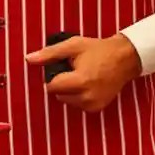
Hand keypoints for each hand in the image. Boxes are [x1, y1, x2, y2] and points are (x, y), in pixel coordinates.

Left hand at [26, 34, 142, 111]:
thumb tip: (28, 59)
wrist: (125, 58)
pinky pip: (78, 104)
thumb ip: (49, 54)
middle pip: (58, 94)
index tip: (63, 68)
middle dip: (61, 84)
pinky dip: (78, 96)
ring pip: (67, 100)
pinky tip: (88, 85)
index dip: (53, 77)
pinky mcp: (97, 108)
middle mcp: (87, 96)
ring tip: (82, 76)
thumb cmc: (98, 50)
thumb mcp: (73, 46)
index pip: (51, 86)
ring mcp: (93, 104)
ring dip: (69, 91)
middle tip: (74, 71)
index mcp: (80, 81)